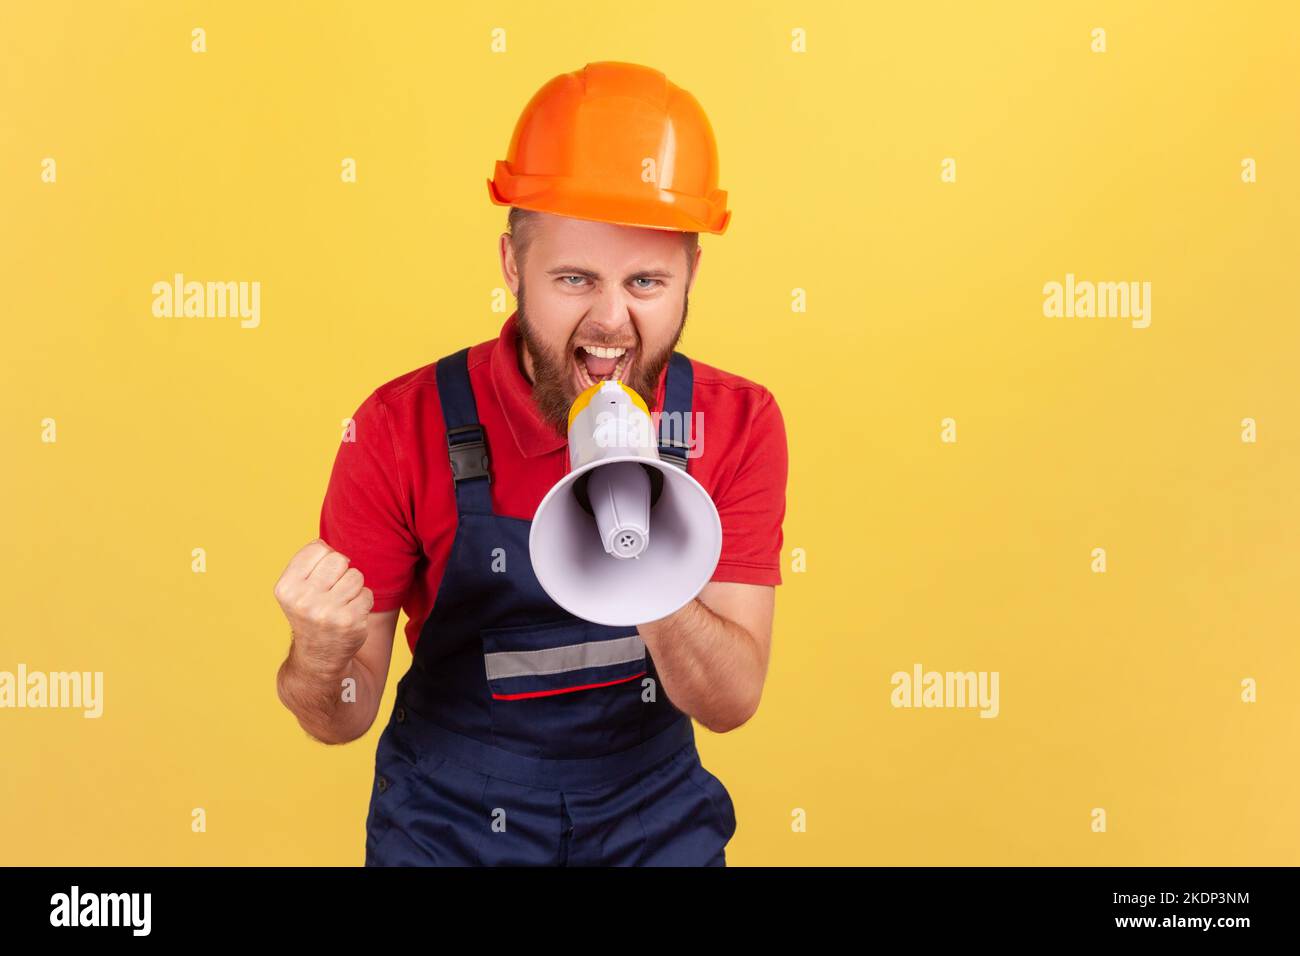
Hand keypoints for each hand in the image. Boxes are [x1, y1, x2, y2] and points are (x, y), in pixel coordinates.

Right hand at [273, 538, 372, 676]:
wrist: (318, 658)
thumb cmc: (310, 612)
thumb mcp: (296, 589)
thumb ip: (307, 562)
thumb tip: (324, 544)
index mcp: (286, 588)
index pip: (317, 548)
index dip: (325, 559)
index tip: (321, 577)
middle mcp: (303, 600)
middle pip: (339, 559)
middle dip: (341, 571)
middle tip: (333, 591)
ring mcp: (327, 612)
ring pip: (356, 576)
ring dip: (353, 588)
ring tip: (341, 604)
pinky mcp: (350, 621)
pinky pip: (367, 594)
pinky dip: (363, 602)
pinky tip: (350, 615)